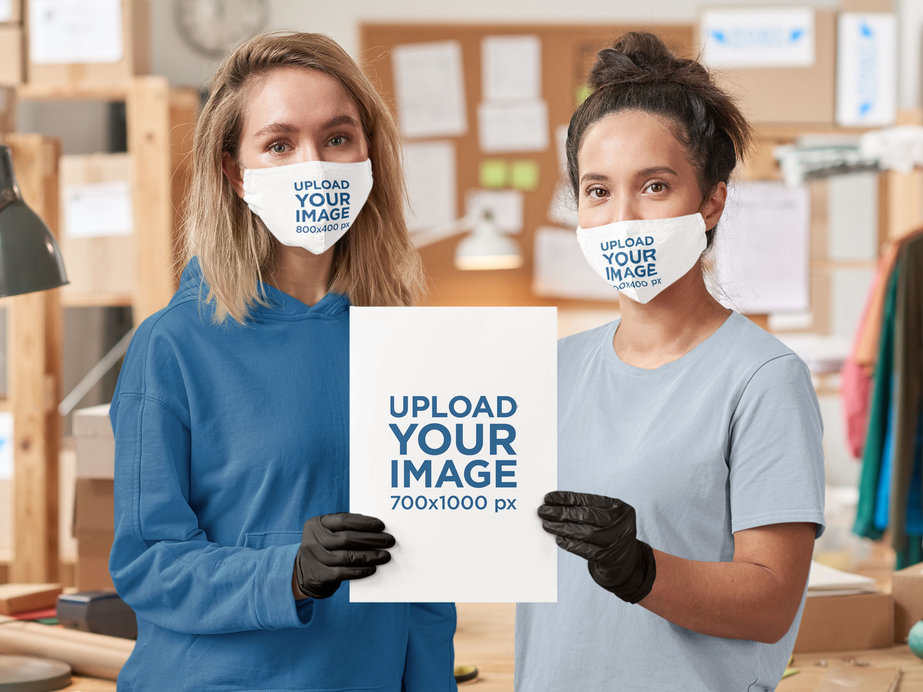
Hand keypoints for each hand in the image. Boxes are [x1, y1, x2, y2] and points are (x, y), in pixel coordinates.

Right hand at [294, 513, 394, 598]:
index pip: (344, 521)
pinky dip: (360, 570)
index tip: (381, 526)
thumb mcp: (328, 533)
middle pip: (347, 539)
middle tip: (389, 540)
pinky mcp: (319, 575)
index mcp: (317, 524)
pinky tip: (373, 568)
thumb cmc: (325, 548)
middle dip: (371, 539)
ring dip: (369, 556)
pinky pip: (343, 573)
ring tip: (385, 555)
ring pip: (347, 557)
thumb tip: (375, 528)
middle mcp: (313, 540)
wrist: (304, 572)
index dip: (364, 523)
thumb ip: (345, 528)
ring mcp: (315, 558)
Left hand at [538, 491, 655, 602]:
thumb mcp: (604, 518)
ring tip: (546, 524)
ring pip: (586, 532)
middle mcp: (621, 523)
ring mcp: (616, 541)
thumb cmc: (609, 534)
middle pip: (587, 515)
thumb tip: (554, 504)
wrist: (625, 562)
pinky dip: (570, 544)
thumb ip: (585, 510)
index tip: (549, 497)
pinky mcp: (609, 557)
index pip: (588, 500)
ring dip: (562, 528)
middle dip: (562, 512)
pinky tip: (558, 539)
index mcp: (619, 508)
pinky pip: (586, 550)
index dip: (566, 498)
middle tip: (543, 511)